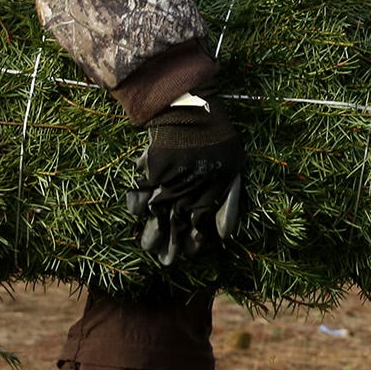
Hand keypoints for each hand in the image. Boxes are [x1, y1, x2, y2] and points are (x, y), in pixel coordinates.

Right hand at [128, 94, 246, 265]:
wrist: (191, 107)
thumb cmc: (217, 135)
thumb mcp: (234, 165)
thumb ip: (230, 201)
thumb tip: (223, 236)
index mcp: (213, 188)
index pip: (200, 224)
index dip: (193, 242)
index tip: (188, 254)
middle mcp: (192, 187)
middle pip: (178, 224)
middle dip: (171, 245)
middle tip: (165, 262)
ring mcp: (171, 178)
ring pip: (158, 213)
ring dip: (152, 232)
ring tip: (147, 247)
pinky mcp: (154, 167)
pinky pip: (141, 190)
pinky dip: (136, 203)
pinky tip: (135, 214)